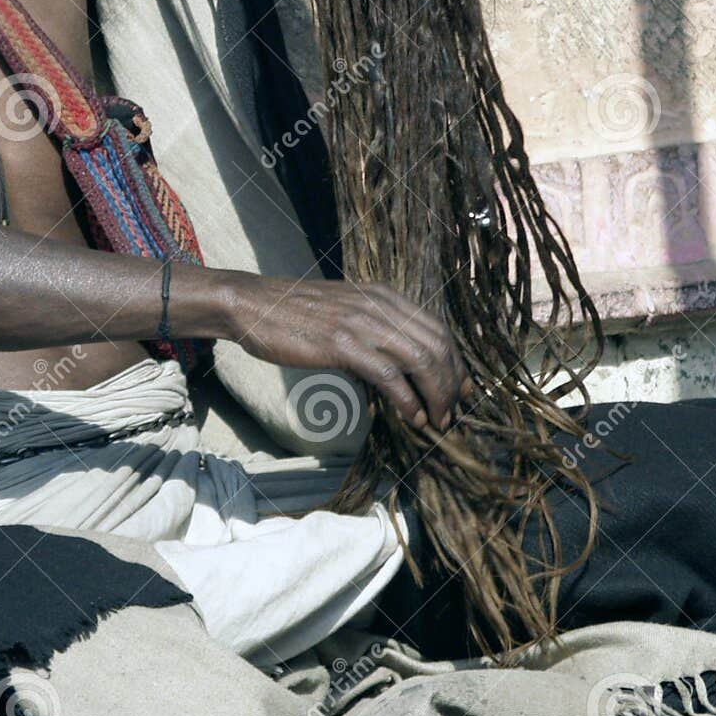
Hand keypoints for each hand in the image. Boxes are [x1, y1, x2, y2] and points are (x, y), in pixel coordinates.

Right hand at [227, 277, 471, 430]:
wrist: (253, 304)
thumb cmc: (293, 312)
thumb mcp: (344, 311)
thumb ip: (373, 329)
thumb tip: (397, 367)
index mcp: (383, 295)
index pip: (437, 328)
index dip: (456, 363)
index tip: (462, 389)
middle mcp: (379, 304)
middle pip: (437, 345)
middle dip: (452, 383)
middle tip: (452, 413)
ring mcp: (361, 322)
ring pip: (421, 359)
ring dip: (436, 396)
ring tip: (436, 421)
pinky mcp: (343, 343)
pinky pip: (389, 374)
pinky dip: (407, 400)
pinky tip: (411, 417)